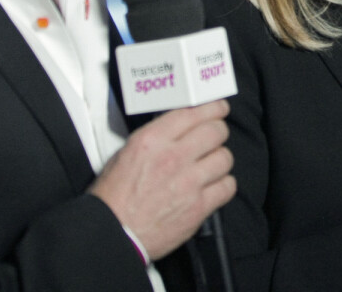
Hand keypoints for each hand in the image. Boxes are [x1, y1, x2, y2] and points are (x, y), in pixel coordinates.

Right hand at [90, 99, 235, 258]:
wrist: (113, 233)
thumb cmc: (114, 197)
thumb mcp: (126, 153)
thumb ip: (157, 136)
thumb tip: (182, 127)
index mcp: (152, 140)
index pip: (194, 113)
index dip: (213, 108)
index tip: (219, 109)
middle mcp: (173, 157)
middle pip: (216, 131)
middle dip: (217, 132)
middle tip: (214, 138)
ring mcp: (189, 182)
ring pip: (225, 158)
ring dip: (219, 160)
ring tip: (210, 166)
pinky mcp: (199, 207)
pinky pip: (228, 186)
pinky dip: (223, 185)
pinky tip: (213, 186)